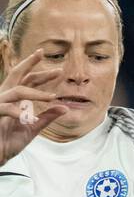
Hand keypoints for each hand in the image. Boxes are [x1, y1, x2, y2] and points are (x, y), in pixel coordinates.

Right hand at [0, 48, 69, 164]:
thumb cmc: (9, 141)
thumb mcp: (33, 128)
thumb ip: (47, 117)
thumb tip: (64, 108)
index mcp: (15, 99)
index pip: (28, 80)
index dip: (41, 73)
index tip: (58, 70)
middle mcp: (6, 96)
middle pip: (19, 75)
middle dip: (31, 64)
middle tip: (43, 55)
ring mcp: (0, 103)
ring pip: (18, 90)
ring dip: (36, 93)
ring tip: (52, 97)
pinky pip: (7, 109)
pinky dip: (21, 114)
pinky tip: (32, 119)